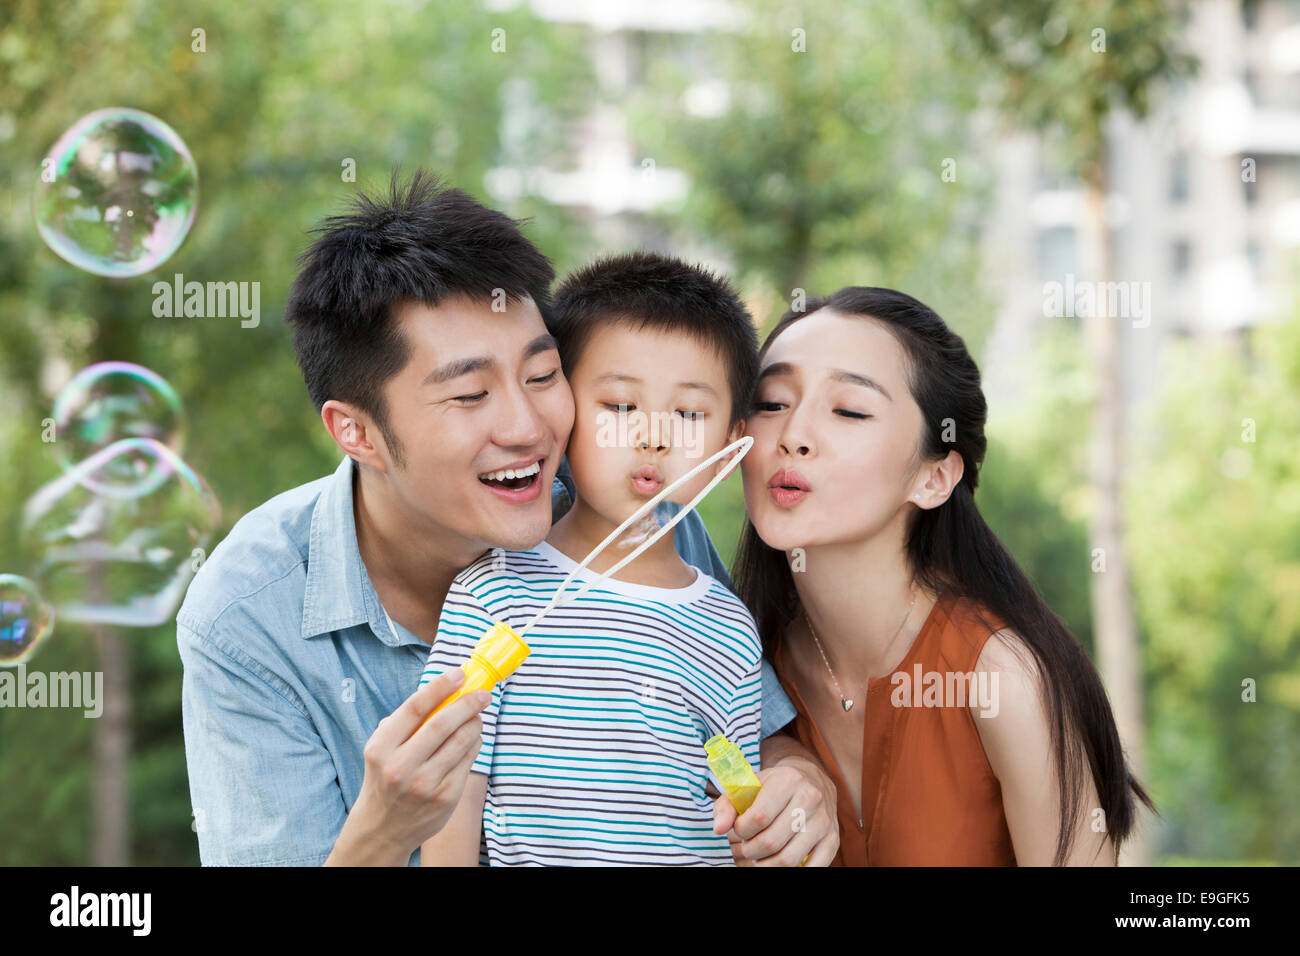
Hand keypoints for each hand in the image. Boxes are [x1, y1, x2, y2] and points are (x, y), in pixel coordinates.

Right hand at [326, 669, 488, 864]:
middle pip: (443, 723)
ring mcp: (424, 784)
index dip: (439, 687)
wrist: (382, 829)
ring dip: (475, 723)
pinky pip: (468, 761)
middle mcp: (400, 766)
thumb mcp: (382, 749)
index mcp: (381, 748)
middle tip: (483, 693)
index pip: (414, 708)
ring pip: (461, 741)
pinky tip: (473, 738)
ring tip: (477, 715)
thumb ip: (406, 722)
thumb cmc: (386, 777)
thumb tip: (444, 689)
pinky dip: (474, 744)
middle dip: (468, 703)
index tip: (459, 673)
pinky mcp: (445, 797)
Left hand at [713, 759, 839, 866]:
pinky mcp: (833, 839)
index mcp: (787, 780)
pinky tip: (775, 864)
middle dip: (750, 851)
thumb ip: (727, 805)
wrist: (811, 779)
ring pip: (789, 860)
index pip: (759, 817)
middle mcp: (810, 798)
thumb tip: (719, 829)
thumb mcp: (749, 786)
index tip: (738, 830)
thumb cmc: (773, 786)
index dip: (742, 831)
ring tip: (757, 858)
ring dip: (765, 866)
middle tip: (745, 849)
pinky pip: (811, 869)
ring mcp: (824, 821)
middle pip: (772, 842)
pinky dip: (789, 873)